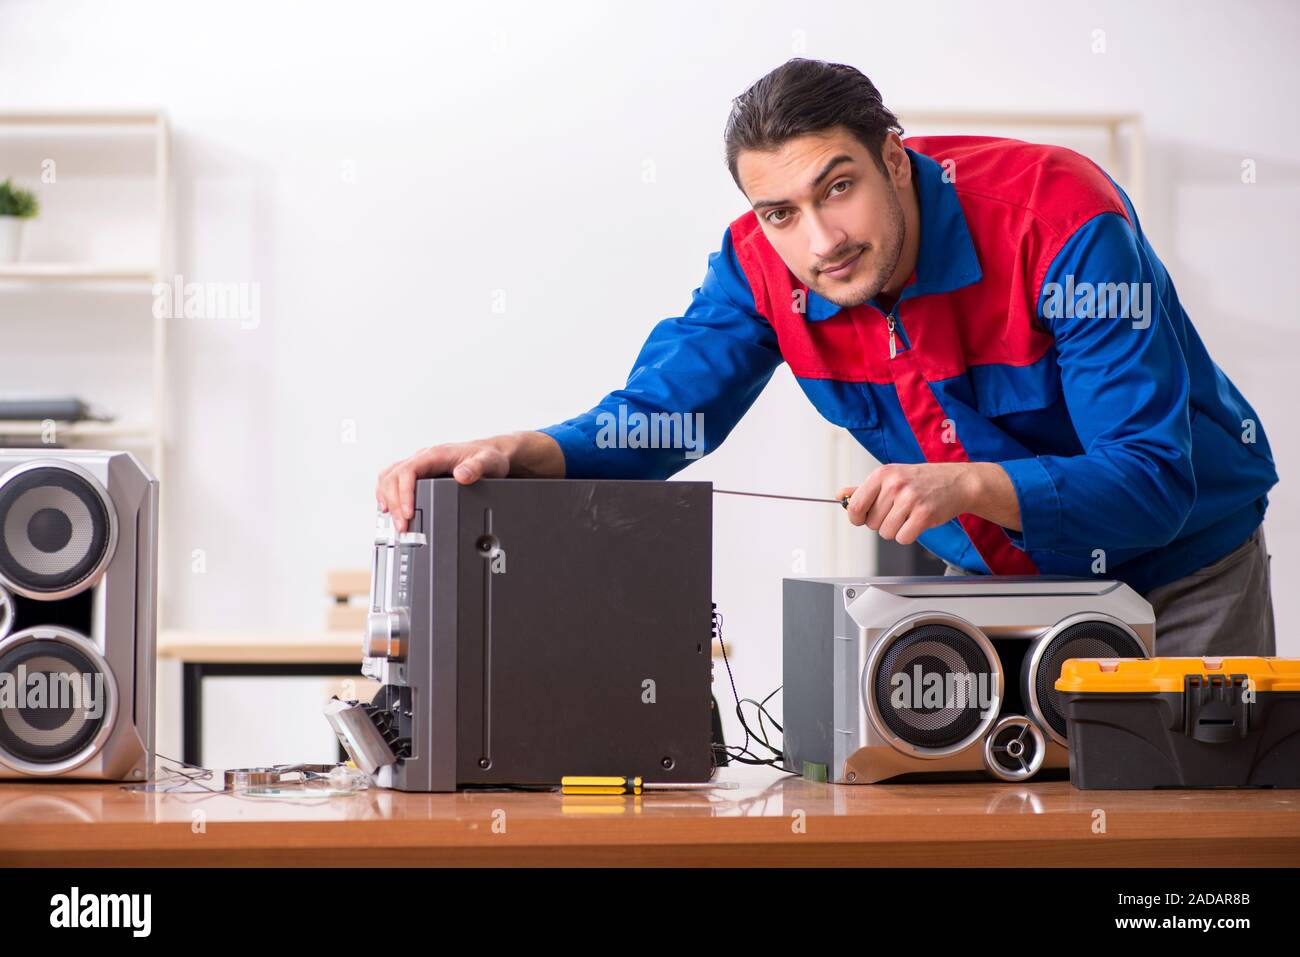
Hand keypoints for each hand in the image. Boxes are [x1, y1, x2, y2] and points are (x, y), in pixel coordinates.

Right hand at [376, 441, 510, 532]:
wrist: (489, 454)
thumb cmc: (487, 457)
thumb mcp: (488, 462)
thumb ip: (476, 468)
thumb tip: (461, 475)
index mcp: (435, 455)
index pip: (408, 471)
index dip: (404, 493)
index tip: (408, 513)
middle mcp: (423, 459)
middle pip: (393, 477)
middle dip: (394, 503)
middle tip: (403, 527)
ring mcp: (419, 466)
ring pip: (389, 478)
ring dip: (388, 500)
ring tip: (396, 522)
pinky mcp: (418, 475)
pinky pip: (393, 481)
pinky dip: (387, 495)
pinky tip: (390, 509)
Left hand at [837, 463, 978, 544]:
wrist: (957, 482)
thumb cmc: (922, 480)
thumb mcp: (891, 477)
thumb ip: (863, 489)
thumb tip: (840, 496)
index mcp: (882, 474)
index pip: (855, 506)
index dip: (856, 517)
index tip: (862, 518)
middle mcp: (894, 485)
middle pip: (871, 523)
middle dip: (881, 522)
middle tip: (897, 511)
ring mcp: (910, 499)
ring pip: (885, 533)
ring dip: (895, 530)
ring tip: (907, 515)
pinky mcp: (924, 515)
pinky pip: (903, 538)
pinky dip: (908, 535)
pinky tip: (917, 522)